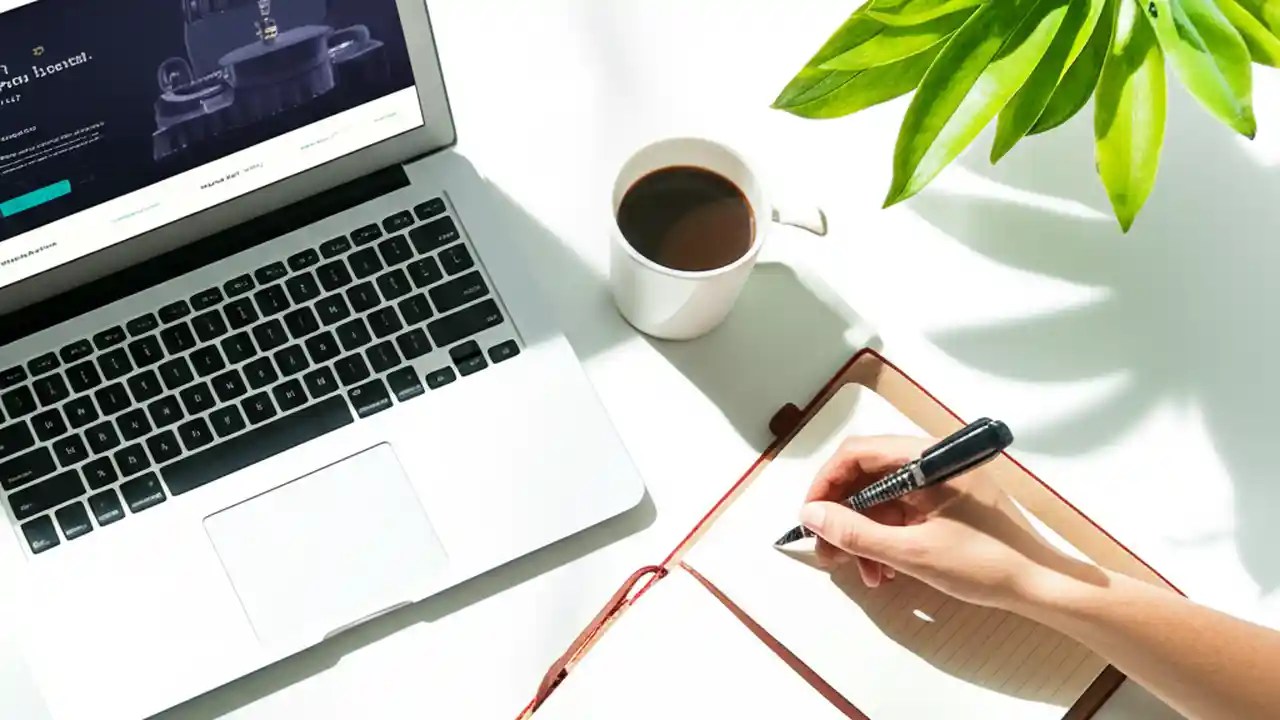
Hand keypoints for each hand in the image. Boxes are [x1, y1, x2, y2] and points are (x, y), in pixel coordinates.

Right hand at [801, 435, 1082, 610]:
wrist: (1041, 585)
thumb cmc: (985, 563)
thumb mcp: (912, 552)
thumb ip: (856, 533)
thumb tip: (811, 515)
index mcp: (927, 458)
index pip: (857, 453)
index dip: (825, 484)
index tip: (810, 519)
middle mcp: (931, 461)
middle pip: (866, 475)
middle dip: (842, 516)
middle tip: (828, 553)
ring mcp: (940, 481)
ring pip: (881, 498)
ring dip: (864, 534)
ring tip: (862, 572)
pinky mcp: (947, 502)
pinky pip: (902, 512)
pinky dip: (886, 538)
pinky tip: (885, 570)